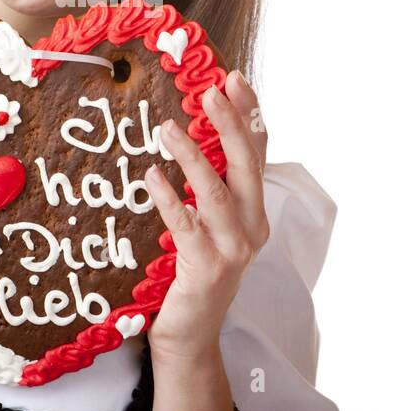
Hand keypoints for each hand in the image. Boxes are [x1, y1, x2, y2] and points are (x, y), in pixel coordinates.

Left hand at [143, 69, 269, 360]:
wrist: (190, 333)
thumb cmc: (194, 270)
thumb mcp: (209, 222)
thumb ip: (210, 182)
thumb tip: (193, 131)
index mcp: (255, 210)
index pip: (258, 153)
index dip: (249, 114)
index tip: (234, 78)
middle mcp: (252, 226)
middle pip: (246, 165)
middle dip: (230, 123)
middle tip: (210, 90)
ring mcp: (233, 249)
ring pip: (217, 191)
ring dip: (194, 155)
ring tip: (169, 127)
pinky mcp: (206, 268)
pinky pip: (186, 226)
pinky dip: (169, 198)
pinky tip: (152, 176)